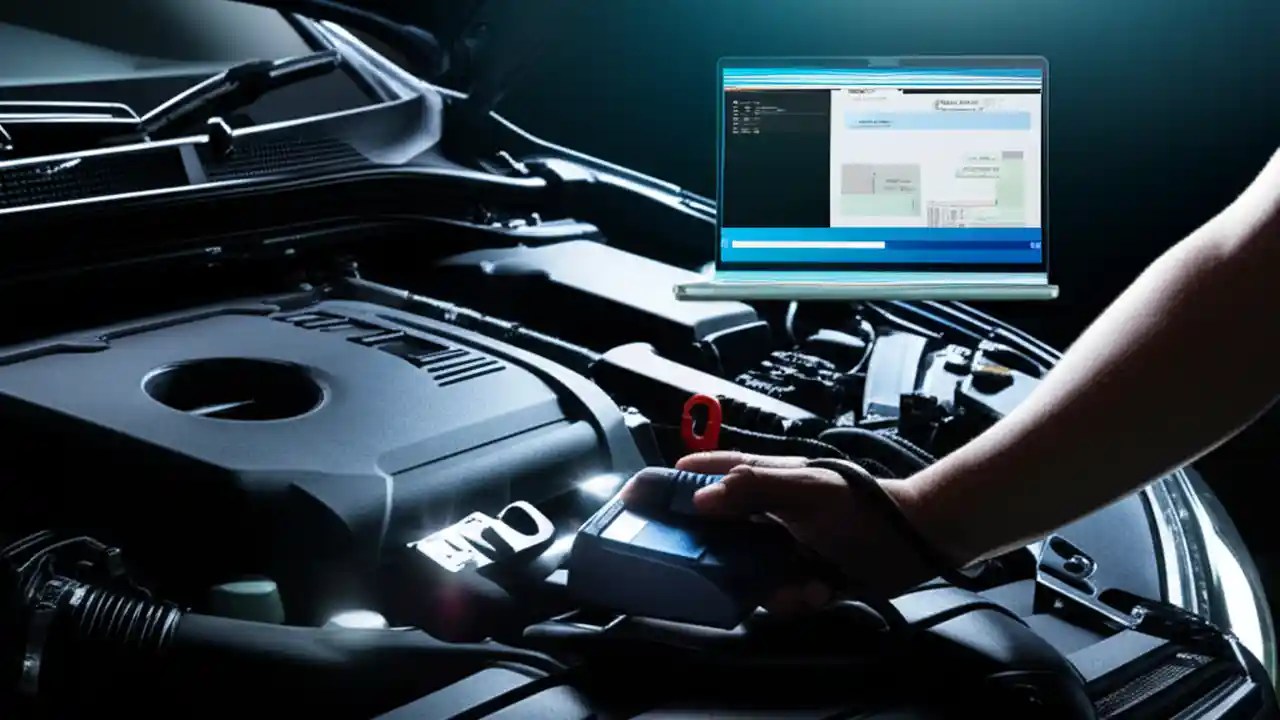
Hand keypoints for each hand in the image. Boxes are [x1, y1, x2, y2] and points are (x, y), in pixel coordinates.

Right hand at [619, 451, 938, 615]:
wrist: (915, 540)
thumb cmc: (861, 505)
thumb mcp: (806, 489)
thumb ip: (753, 488)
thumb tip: (702, 498)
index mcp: (760, 480)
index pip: (701, 476)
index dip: (667, 486)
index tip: (634, 498)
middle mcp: (764, 514)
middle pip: (711, 533)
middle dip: (714, 557)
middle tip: (715, 571)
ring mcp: (779, 546)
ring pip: (741, 574)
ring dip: (766, 586)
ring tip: (801, 582)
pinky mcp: (798, 577)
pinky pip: (774, 596)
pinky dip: (794, 598)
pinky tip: (819, 590)